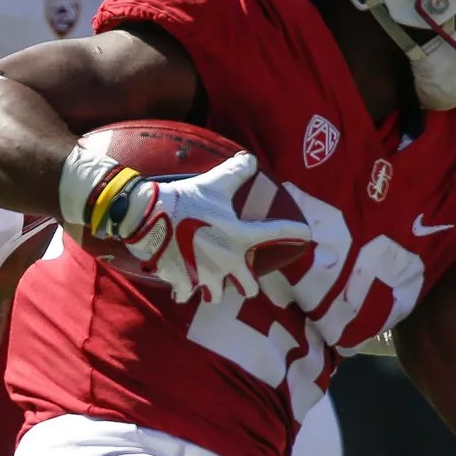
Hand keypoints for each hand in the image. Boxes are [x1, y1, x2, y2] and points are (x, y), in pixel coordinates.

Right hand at [98, 153, 310, 304]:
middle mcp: (226, 262)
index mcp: (239, 238)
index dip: (295, 233)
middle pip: (248, 288)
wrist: (149, 216)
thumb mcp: (214, 182)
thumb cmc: (186, 199)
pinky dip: (183, 290)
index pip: (276, 234)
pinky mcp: (181, 280)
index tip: (306, 235)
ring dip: (214, 290)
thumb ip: (237, 172)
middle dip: (247, 284)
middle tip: (243, 277)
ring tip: (210, 282)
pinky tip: (182, 286)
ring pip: (215, 296)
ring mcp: (203, 275)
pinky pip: (184, 293)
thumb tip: (251, 159)